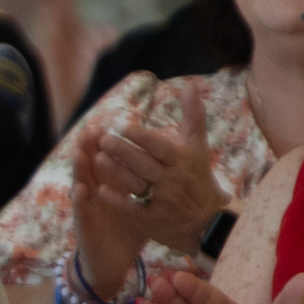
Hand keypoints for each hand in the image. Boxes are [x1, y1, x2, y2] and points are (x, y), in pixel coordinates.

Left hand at [78, 78, 225, 269]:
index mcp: (182, 160)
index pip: (161, 147)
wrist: (204, 217)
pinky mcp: (151, 217)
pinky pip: (132, 207)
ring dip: (116, 172)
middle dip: (124, 152)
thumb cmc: (195, 174)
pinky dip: (116, 199)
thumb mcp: (196, 145)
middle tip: (103, 139)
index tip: (124, 127)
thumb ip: (193, 116)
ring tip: (98, 157)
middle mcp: (172, 179)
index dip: (143, 138)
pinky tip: (99, 189)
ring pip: (136, 184)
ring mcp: (161, 199)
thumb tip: (191, 85)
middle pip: (145, 165)